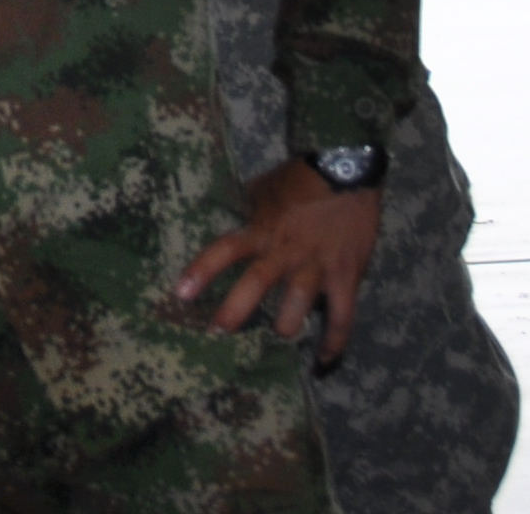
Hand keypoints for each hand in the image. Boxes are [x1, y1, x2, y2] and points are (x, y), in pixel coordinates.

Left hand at [173, 160, 382, 363]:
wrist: (348, 168)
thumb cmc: (300, 177)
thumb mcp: (264, 188)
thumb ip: (246, 209)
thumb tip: (220, 214)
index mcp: (262, 229)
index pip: (225, 248)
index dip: (203, 270)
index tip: (181, 292)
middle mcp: (286, 250)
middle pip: (257, 281)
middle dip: (236, 310)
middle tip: (218, 331)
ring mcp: (317, 264)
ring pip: (299, 302)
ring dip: (287, 325)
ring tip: (279, 337)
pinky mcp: (346, 275)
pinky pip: (342, 315)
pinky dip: (335, 341)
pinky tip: (324, 361)